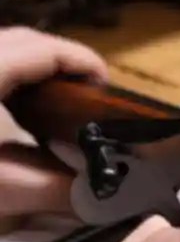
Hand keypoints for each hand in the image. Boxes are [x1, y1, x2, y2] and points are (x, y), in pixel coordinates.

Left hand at [0, 26, 107, 217]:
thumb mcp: (1, 188)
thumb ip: (54, 189)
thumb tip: (102, 200)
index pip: (45, 47)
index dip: (84, 62)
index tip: (107, 89)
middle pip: (23, 41)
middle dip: (60, 63)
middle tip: (86, 97)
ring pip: (3, 51)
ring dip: (32, 71)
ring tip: (54, 105)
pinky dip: (8, 80)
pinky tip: (14, 113)